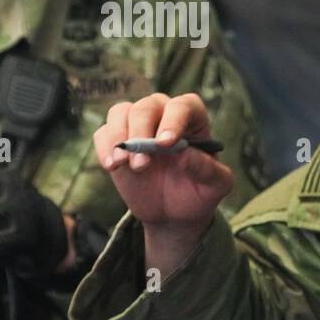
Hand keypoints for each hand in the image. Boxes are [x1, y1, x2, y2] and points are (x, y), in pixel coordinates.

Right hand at [92, 93, 233, 272]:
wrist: (173, 212)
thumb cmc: (198, 192)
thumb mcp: (215, 186)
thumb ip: (207, 169)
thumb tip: (184, 153)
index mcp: (192, 117)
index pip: (182, 106)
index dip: (173, 121)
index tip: (166, 143)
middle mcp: (163, 113)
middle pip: (146, 107)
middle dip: (141, 133)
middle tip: (141, 164)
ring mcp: (137, 124)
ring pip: (121, 113)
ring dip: (119, 138)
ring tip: (121, 164)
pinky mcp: (116, 140)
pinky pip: (104, 133)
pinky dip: (105, 148)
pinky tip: (111, 166)